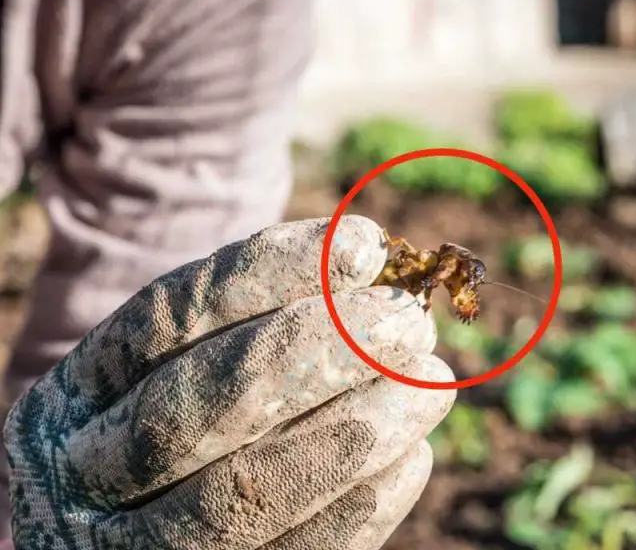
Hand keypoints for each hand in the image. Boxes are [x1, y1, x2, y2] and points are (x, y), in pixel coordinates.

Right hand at [2, 215, 454, 548]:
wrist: (122, 530)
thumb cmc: (175, 419)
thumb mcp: (176, 365)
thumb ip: (250, 319)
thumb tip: (367, 264)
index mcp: (73, 398)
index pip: (166, 320)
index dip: (269, 274)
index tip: (365, 246)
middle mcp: (88, 476)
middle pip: (195, 409)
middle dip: (317, 353)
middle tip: (408, 318)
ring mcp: (138, 548)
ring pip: (244, 493)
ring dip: (356, 429)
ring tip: (431, 382)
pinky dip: (360, 506)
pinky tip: (414, 456)